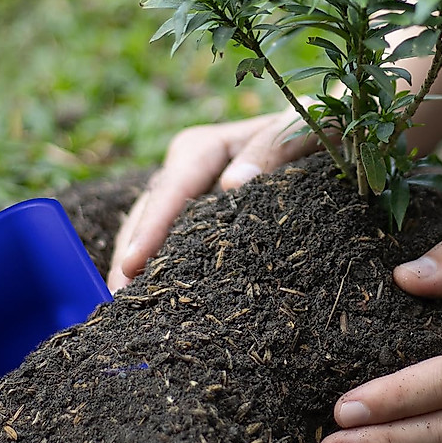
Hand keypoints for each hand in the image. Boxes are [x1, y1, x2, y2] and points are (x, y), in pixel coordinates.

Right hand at [108, 110, 314, 289]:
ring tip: (127, 312)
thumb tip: (232, 185)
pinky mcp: (198, 220)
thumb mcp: (300, 131)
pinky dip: (161, 271)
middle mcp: (185, 171)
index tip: (131, 264)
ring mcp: (188, 197)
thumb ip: (273, 147)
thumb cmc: (313, 129)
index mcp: (202, 148)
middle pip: (148, 216)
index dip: (150, 228)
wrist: (322, 135)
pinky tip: (156, 304)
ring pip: (151, 233)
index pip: (170, 189)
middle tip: (119, 306)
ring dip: (138, 270)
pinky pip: (172, 245)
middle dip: (130, 258)